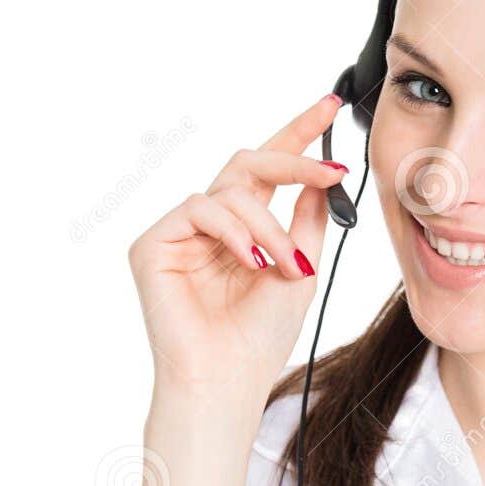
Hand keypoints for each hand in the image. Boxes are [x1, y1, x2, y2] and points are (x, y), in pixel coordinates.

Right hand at [128, 94, 348, 400]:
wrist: (227, 379)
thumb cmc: (260, 336)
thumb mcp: (299, 267)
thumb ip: (307, 218)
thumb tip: (321, 172)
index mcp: (245, 229)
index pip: (270, 171)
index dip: (299, 135)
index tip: (331, 106)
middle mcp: (211, 224)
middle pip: (249, 163)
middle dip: (293, 158)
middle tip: (331, 170)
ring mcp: (180, 232)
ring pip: (230, 190)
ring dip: (268, 224)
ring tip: (284, 263)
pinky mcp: (153, 244)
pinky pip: (199, 209)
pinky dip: (233, 231)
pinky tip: (250, 260)